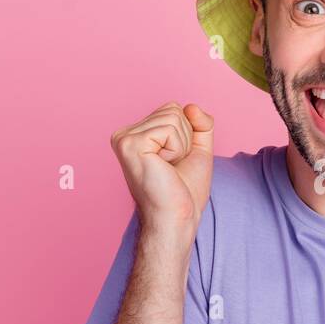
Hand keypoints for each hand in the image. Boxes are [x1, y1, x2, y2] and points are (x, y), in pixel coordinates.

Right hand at [111, 102, 213, 244]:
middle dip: (185, 139)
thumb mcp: (198, 149)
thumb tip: (191, 105)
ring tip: (168, 168)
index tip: (175, 162)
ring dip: (181, 146)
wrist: (177, 218)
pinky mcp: (129, 144)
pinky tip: (164, 167)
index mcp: (136, 135)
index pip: (173, 109)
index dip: (187, 135)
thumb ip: (200, 123)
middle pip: (173, 110)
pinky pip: (170, 128)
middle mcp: (124, 134)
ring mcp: (124, 138)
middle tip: (172, 167)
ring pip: (173, 117)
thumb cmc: (185, 190)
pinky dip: (176, 149)